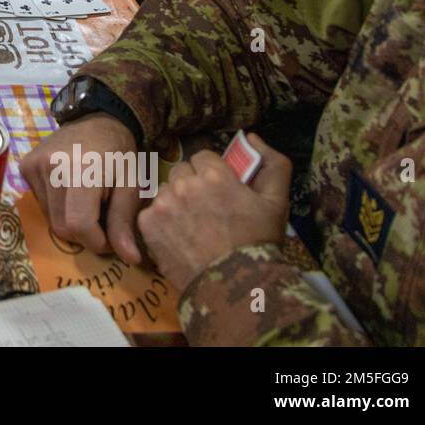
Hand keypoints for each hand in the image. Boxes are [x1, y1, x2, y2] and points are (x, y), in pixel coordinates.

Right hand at [20, 114, 144, 262]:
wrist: (98, 119)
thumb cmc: (119, 154)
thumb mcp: (130, 187)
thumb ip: (124, 223)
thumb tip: (130, 260)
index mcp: (80, 172)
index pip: (79, 225)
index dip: (97, 241)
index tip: (110, 238)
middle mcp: (50, 168)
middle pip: (62, 226)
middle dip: (84, 234)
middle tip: (101, 221)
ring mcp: (33, 166)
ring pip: (49, 218)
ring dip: (69, 221)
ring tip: (86, 204)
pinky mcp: (25, 167)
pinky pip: (39, 203)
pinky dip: (56, 207)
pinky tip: (69, 190)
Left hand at [138, 135, 290, 288]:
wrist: (234, 286)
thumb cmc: (258, 243)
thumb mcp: (277, 202)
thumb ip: (272, 163)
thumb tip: (253, 138)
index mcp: (215, 175)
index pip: (203, 158)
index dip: (212, 174)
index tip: (220, 192)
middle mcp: (184, 184)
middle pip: (182, 172)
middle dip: (192, 185)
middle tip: (207, 210)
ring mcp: (163, 204)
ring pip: (166, 191)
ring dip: (175, 201)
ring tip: (193, 226)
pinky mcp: (147, 224)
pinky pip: (151, 212)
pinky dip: (161, 222)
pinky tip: (178, 237)